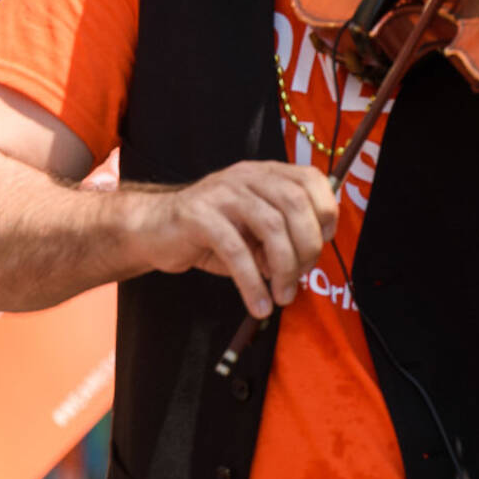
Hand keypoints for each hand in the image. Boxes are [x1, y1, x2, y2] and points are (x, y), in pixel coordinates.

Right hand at [127, 160, 336, 317]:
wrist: (153, 229)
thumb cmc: (210, 232)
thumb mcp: (252, 230)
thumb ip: (281, 236)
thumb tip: (307, 261)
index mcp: (263, 174)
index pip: (309, 179)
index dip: (325, 211)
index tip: (323, 244)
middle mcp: (245, 177)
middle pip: (294, 203)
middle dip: (308, 246)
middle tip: (302, 278)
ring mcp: (221, 194)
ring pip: (270, 226)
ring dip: (284, 268)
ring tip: (282, 296)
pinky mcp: (198, 216)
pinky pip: (235, 251)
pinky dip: (252, 283)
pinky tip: (258, 304)